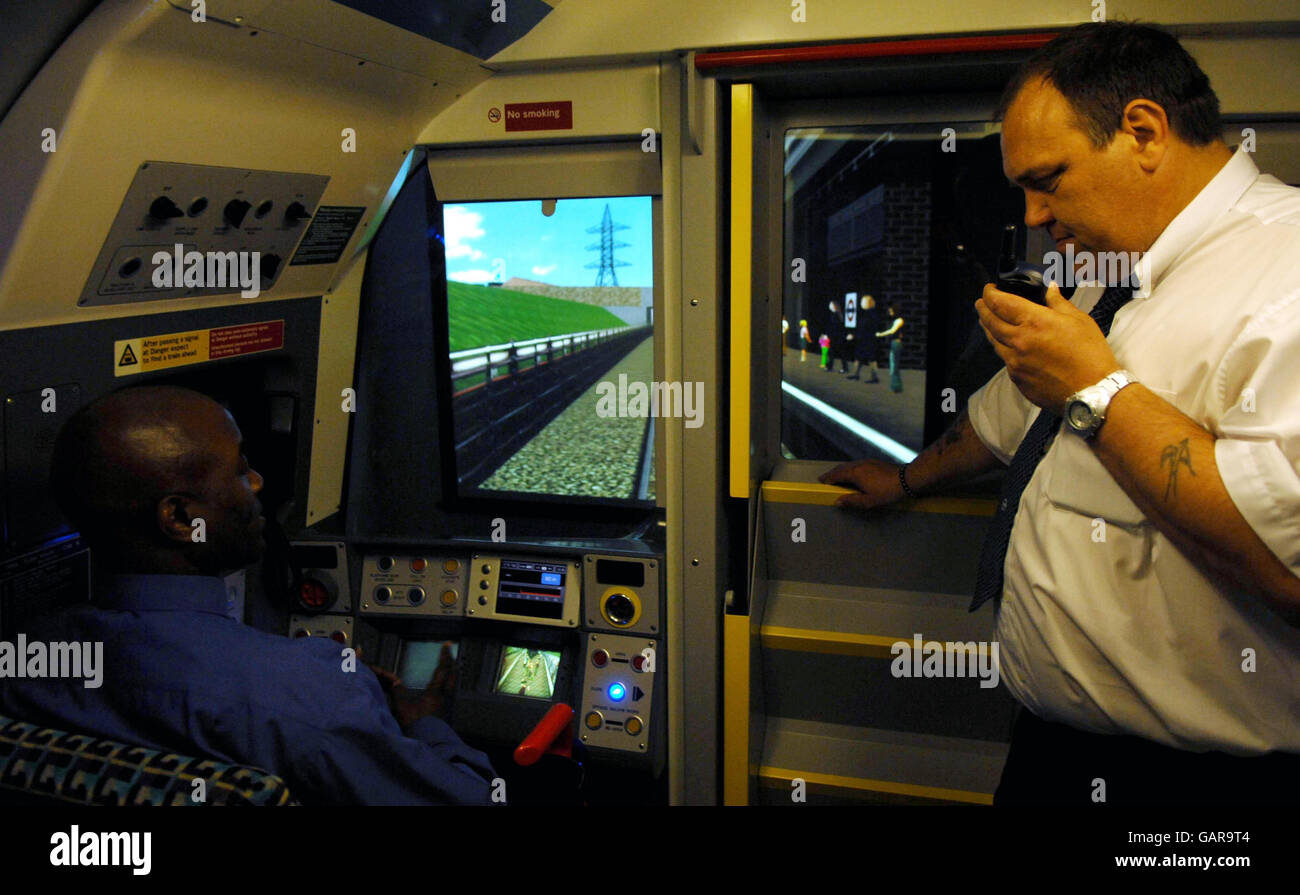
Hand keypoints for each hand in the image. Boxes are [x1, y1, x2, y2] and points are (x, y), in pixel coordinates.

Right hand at [391, 641, 456, 728]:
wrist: (430, 746)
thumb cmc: (417, 727)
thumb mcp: (402, 708)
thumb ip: (397, 692)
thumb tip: (394, 681)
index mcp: (436, 693)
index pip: (443, 669)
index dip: (445, 656)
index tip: (447, 645)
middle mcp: (445, 698)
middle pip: (453, 676)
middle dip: (451, 664)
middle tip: (449, 657)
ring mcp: (448, 707)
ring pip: (452, 686)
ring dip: (450, 677)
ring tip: (447, 672)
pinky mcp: (447, 716)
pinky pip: (449, 696)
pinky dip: (446, 689)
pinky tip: (441, 694)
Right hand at [819, 459, 905, 509]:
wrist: (907, 479)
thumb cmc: (888, 491)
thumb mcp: (869, 501)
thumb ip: (852, 501)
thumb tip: (837, 501)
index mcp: (855, 473)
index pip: (836, 475)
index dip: (827, 479)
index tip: (820, 481)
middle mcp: (859, 465)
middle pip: (841, 468)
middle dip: (832, 473)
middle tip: (825, 479)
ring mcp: (867, 461)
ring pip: (849, 465)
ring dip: (841, 470)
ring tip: (837, 477)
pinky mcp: (874, 462)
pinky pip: (856, 464)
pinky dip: (849, 469)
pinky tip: (853, 474)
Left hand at [975, 282, 1119, 409]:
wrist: (1092, 392)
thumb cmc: (1090, 354)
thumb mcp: (1079, 321)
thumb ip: (1058, 303)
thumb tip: (1050, 288)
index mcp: (1034, 322)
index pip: (1001, 303)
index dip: (991, 294)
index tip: (989, 289)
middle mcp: (1019, 341)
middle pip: (990, 322)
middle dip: (983, 309)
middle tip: (981, 303)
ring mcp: (1015, 362)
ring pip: (994, 341)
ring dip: (988, 328)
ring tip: (987, 321)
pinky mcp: (1017, 378)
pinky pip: (1004, 359)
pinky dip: (1002, 348)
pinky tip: (1006, 344)